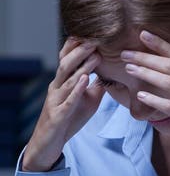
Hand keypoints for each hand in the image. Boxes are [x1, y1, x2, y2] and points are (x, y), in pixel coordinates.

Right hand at [22, 38, 104, 171]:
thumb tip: (113, 72)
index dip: (76, 45)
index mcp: (63, 82)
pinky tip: (85, 80)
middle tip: (96, 38)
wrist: (49, 143)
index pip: (67, 58)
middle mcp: (57, 87)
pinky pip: (68, 100)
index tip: (91, 32)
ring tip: (95, 55)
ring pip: (67, 79)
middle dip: (80, 51)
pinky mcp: (58, 115)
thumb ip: (97, 85)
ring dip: (81, 66)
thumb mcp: (88, 100)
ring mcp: (56, 100)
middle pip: (66, 64)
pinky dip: (76, 89)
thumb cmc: (69, 119)